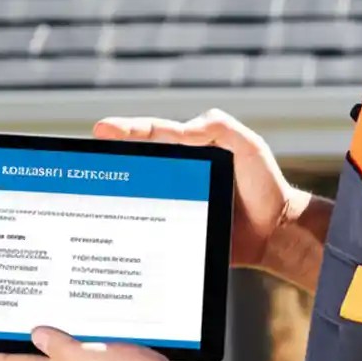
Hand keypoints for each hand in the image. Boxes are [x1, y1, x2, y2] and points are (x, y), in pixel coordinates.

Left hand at [0, 327, 225, 360]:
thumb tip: (36, 333)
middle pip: (30, 359)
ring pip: (58, 351)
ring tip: (32, 310)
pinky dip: (75, 334)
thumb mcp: (89, 359)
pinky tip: (81, 319)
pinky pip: (85, 349)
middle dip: (11, 340)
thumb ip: (59, 346)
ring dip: (43, 333)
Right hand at [94, 109, 294, 268]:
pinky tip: (111, 224)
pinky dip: (127, 223)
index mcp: (188, 148)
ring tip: (92, 184)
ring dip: (114, 189)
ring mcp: (171, 200)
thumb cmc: (264, 185)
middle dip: (109, 155)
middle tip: (86, 154)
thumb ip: (219, 127)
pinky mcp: (173, 228)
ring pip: (136, 191)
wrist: (275, 233)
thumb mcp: (247, 145)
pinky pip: (147, 223)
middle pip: (136, 160)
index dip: (126, 130)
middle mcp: (175, 172)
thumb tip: (181, 128)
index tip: (102, 129)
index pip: (152, 134)